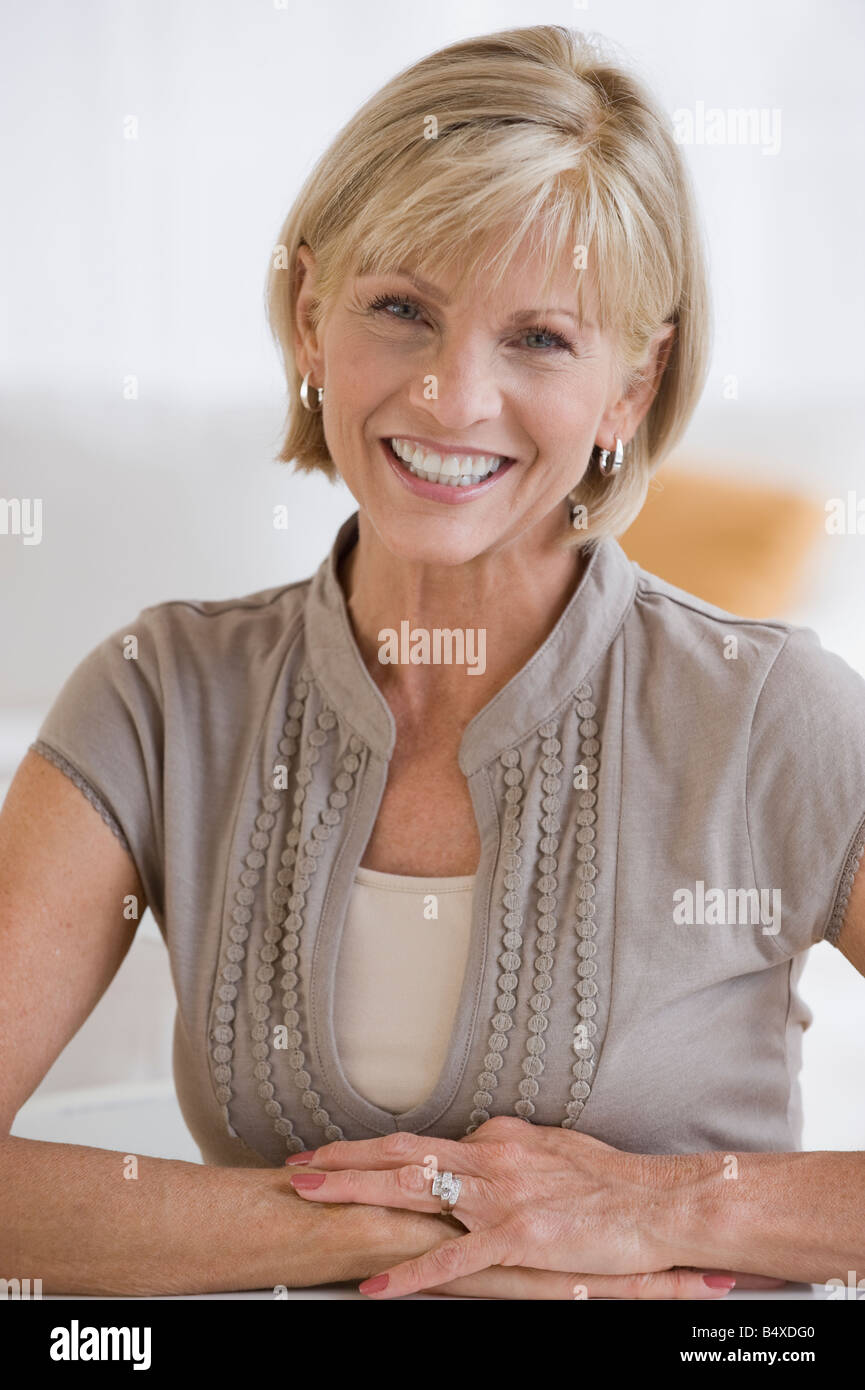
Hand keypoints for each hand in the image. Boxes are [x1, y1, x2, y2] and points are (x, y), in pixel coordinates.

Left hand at [286, 1116, 727, 1296]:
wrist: (660, 1202)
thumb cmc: (615, 1183)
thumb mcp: (554, 1151)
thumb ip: (512, 1151)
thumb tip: (484, 1143)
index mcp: (499, 1140)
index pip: (423, 1141)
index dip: (374, 1147)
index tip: (338, 1151)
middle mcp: (491, 1158)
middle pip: (402, 1153)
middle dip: (346, 1158)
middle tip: (300, 1164)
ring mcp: (501, 1197)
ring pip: (414, 1190)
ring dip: (358, 1192)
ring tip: (314, 1196)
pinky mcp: (518, 1239)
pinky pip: (452, 1259)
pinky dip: (410, 1273)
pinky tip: (377, 1286)